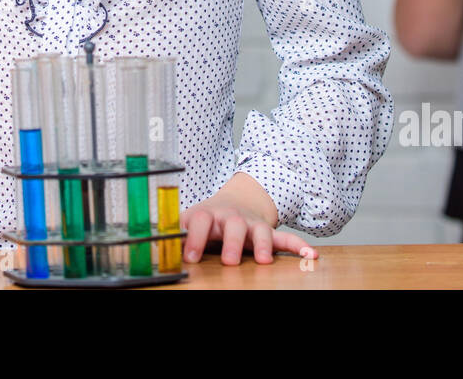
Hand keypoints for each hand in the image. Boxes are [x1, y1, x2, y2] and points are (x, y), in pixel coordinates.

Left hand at [180, 172, 316, 264]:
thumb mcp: (188, 222)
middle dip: (232, 243)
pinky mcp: (268, 231)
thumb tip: (151, 250)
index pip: (200, 221)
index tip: (190, 258)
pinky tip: (311, 255)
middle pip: (234, 225)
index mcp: (208, 215)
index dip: (195, 238)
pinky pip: (286, 238)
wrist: (236, 199)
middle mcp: (231, 217)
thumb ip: (175, 234)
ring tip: (264, 261)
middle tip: (229, 262)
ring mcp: (252, 224)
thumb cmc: (207, 219)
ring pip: (260, 231)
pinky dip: (298, 246)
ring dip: (263, 245)